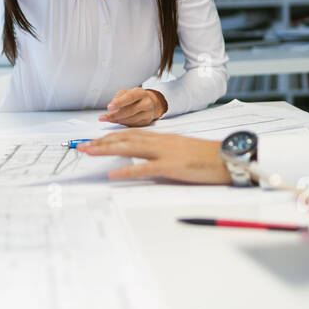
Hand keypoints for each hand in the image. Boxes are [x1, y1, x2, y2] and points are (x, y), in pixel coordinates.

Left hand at [79, 130, 228, 182]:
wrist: (228, 158)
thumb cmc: (207, 157)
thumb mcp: (180, 151)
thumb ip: (162, 153)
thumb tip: (143, 160)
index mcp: (163, 138)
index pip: (130, 133)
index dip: (110, 136)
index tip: (92, 140)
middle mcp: (161, 141)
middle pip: (125, 138)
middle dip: (100, 142)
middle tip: (80, 145)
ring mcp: (165, 153)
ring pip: (130, 148)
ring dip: (106, 150)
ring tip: (88, 152)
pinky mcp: (172, 167)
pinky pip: (145, 168)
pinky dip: (127, 171)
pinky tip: (113, 175)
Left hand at [98, 87, 165, 125]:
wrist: (151, 103)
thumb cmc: (136, 97)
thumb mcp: (127, 92)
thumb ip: (119, 97)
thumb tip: (112, 106)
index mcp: (140, 93)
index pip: (130, 97)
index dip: (119, 102)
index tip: (109, 107)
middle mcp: (146, 103)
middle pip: (130, 111)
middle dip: (115, 115)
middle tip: (103, 117)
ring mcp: (148, 114)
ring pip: (130, 120)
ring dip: (117, 120)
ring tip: (107, 119)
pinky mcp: (146, 122)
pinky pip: (132, 125)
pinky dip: (122, 123)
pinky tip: (116, 121)